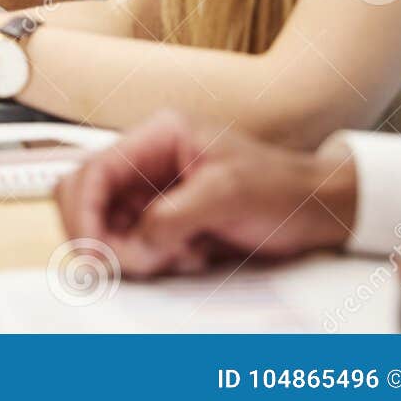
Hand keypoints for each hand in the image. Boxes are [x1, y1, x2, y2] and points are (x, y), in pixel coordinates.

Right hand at [55, 112, 358, 277]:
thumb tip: (132, 244)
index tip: (92, 251)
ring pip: (107, 224)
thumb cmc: (281, 188)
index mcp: (160, 136)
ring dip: (127, 251)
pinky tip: (187, 257)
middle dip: (98, 234)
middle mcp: (150, 160)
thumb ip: (173, 216)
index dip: (84, 212)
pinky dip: (148, 259)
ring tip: (173, 257)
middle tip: (118, 265)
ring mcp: (154, 190)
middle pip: (88, 194)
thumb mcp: (227, 195)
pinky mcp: (164, 218)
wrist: (316, 208)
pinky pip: (133, 243)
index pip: (95, 169)